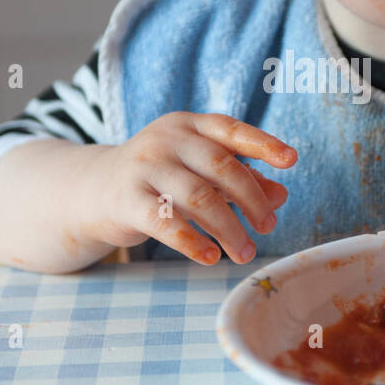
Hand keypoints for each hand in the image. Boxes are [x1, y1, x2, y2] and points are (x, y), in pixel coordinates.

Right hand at [86, 113, 296, 264]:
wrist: (93, 190)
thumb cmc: (159, 180)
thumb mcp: (199, 173)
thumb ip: (240, 181)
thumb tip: (281, 196)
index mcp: (189, 126)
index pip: (231, 130)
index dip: (263, 143)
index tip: (291, 160)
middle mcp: (166, 140)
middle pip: (221, 166)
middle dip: (252, 200)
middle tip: (268, 227)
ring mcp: (144, 167)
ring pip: (198, 197)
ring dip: (229, 228)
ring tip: (246, 253)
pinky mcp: (126, 199)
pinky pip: (166, 222)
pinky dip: (193, 242)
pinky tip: (211, 257)